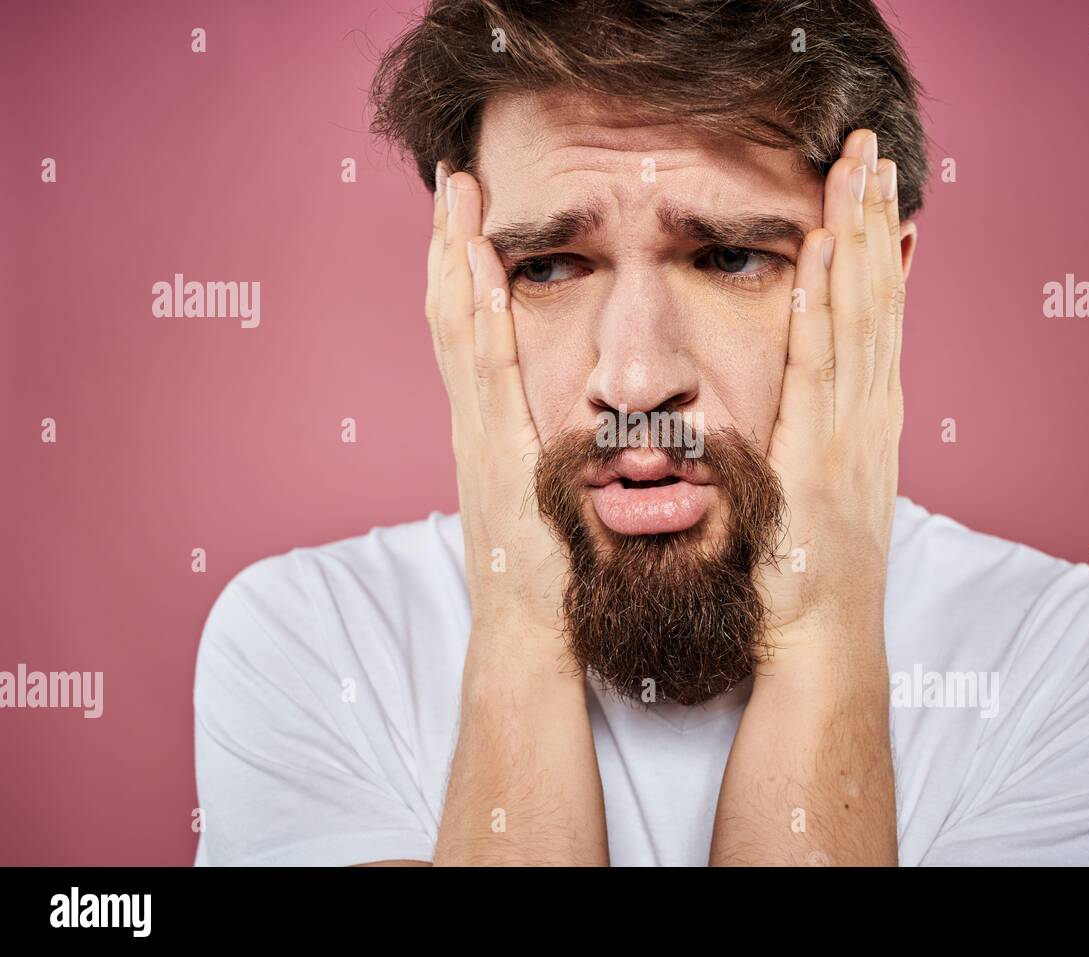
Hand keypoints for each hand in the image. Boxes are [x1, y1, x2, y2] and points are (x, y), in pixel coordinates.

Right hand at [427, 165, 569, 674]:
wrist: (532, 629)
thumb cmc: (553, 568)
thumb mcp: (558, 493)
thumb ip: (566, 446)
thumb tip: (592, 411)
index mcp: (492, 426)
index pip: (472, 329)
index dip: (465, 268)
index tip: (467, 211)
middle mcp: (477, 421)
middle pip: (454, 315)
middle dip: (449, 244)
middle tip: (451, 177)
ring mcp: (480, 436)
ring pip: (460, 331)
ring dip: (456, 261)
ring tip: (456, 199)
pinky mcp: (495, 454)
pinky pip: (487, 372)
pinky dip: (481, 317)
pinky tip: (482, 269)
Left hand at [759, 128, 905, 662]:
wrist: (820, 642)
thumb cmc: (810, 570)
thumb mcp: (820, 484)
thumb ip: (817, 428)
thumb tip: (807, 386)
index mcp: (867, 417)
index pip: (876, 314)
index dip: (877, 247)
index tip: (876, 187)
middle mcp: (870, 414)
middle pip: (875, 299)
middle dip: (873, 219)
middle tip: (871, 149)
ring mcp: (851, 436)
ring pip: (858, 320)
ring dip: (856, 242)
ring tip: (857, 174)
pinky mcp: (820, 462)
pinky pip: (819, 374)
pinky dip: (822, 313)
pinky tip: (818, 259)